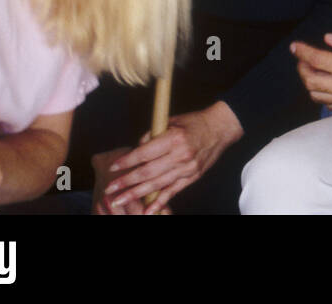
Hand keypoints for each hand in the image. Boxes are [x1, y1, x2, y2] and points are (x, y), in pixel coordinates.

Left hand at [101, 102, 241, 213]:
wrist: (221, 128)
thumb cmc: (195, 122)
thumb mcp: (172, 121)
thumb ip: (153, 135)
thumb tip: (137, 150)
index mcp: (174, 138)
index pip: (144, 153)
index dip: (127, 162)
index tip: (113, 168)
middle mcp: (180, 155)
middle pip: (148, 172)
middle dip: (126, 182)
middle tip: (111, 189)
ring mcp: (187, 168)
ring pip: (157, 184)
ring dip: (137, 193)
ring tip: (120, 200)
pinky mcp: (193, 177)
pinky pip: (173, 191)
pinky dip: (160, 202)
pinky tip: (148, 211)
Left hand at [292, 31, 331, 111]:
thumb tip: (329, 39)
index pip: (316, 59)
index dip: (302, 52)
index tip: (294, 46)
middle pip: (310, 80)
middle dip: (301, 68)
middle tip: (302, 58)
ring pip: (316, 94)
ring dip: (309, 81)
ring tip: (312, 70)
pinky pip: (328, 104)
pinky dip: (321, 93)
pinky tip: (325, 83)